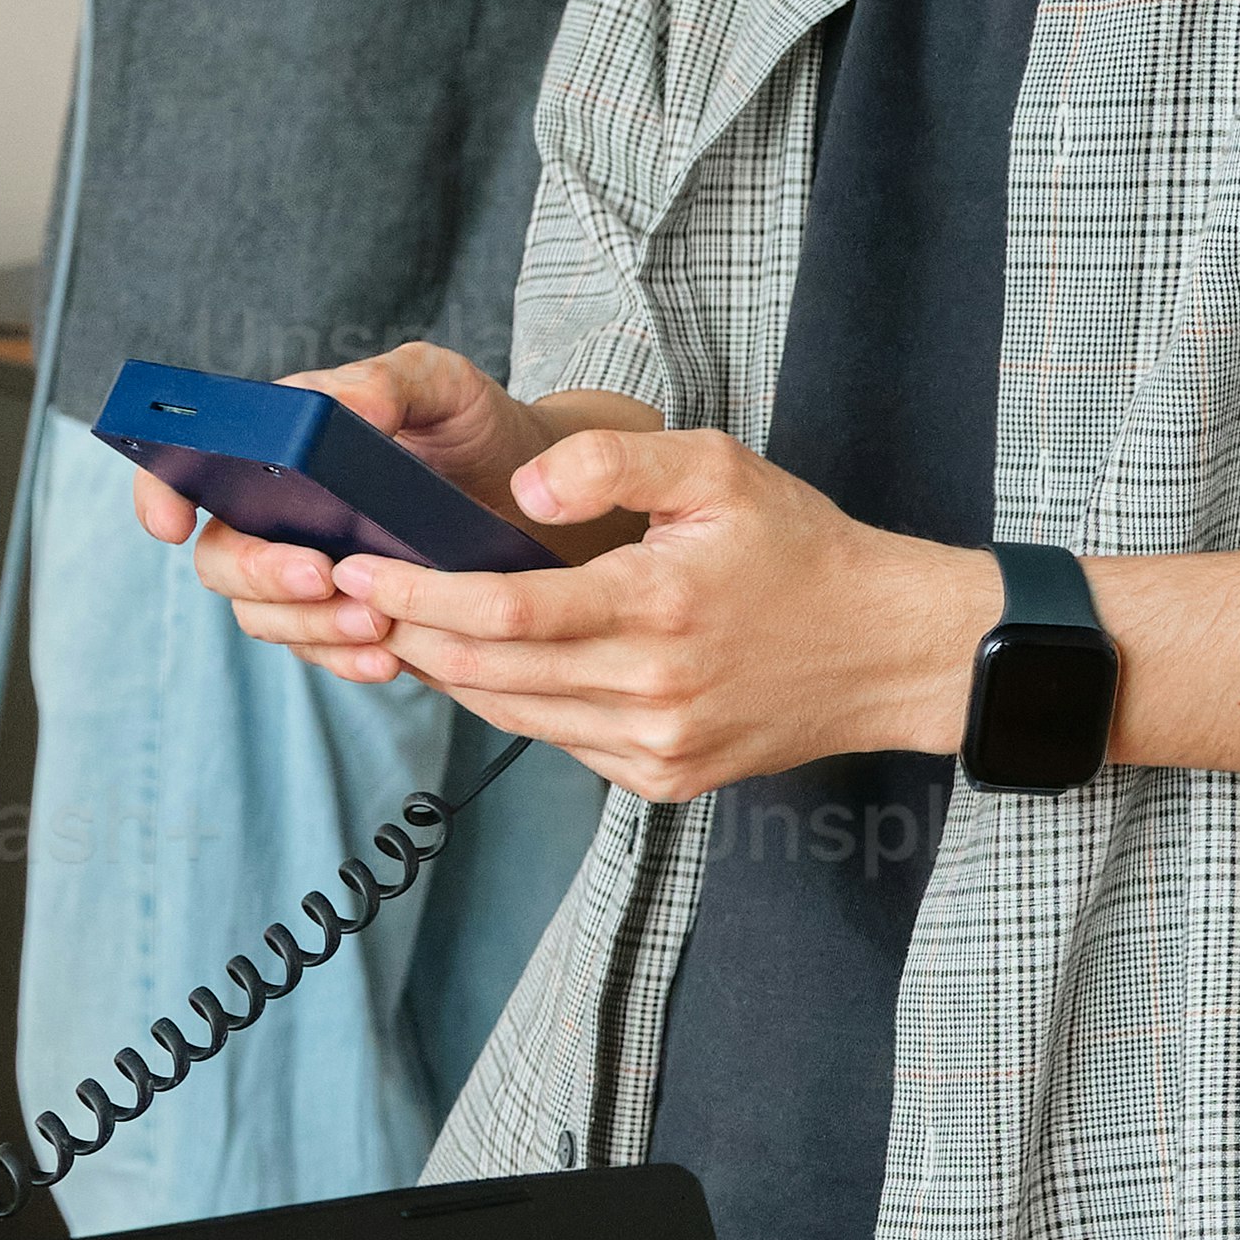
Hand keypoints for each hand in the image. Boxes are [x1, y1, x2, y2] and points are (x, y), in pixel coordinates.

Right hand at [148, 345, 640, 687]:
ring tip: (379, 619)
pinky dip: (348, 660)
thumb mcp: (440, 384)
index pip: (187, 466)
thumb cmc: (473, 425)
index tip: (171, 524)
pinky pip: (321, 654)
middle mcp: (277, 512)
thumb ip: (387, 382)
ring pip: (265, 618)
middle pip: (222, 558)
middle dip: (261, 573)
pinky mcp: (345, 621)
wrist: (535, 492)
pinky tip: (390, 657)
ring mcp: (307, 572)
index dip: (160, 492)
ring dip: (312, 627)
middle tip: (320, 574)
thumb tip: (336, 407)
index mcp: (278, 445)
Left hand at [334, 423, 992, 800]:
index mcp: (657, 605)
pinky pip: (556, 741)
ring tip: (402, 624)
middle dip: (406, 631)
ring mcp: (653, 746)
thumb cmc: (799, 546)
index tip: (357, 568)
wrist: (885, 649)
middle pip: (485, 669)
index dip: (413, 592)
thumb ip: (613, 461)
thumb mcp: (716, 468)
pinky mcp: (659, 779)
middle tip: (353, 595)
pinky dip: (510, 702)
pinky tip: (489, 662)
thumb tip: (526, 492)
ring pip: (509, 714)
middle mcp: (650, 689)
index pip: (500, 608)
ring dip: (446, 671)